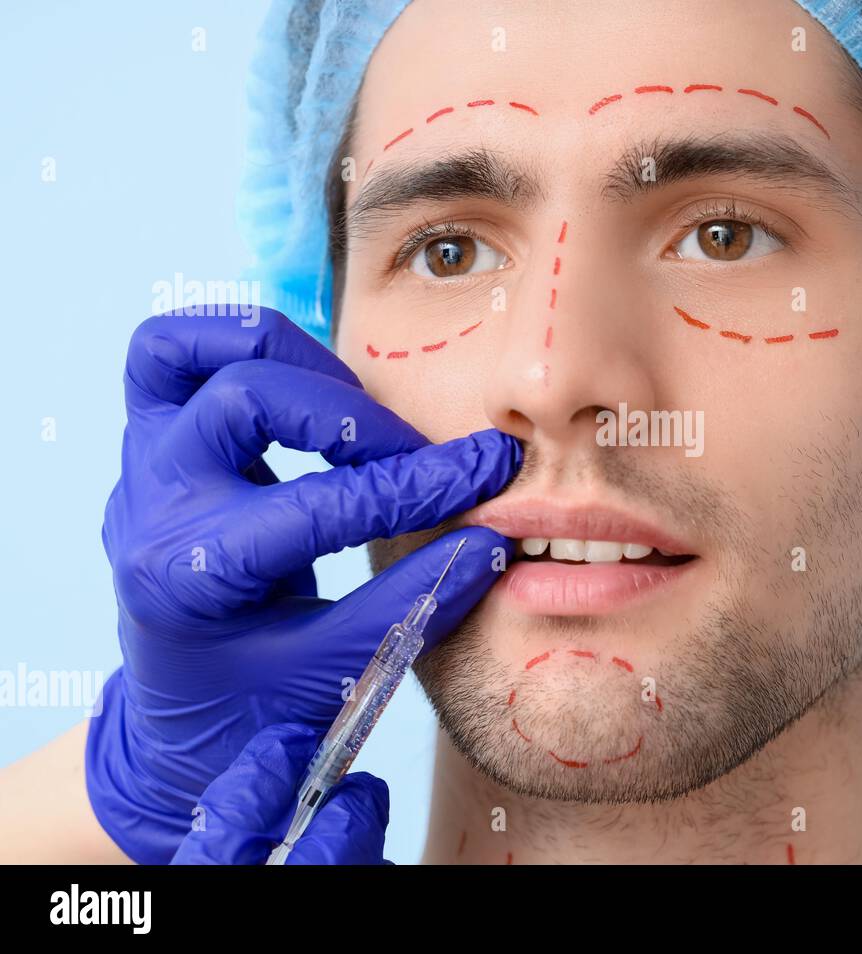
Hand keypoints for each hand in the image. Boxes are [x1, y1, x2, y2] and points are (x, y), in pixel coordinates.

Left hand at [86, 305, 518, 863]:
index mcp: (192, 579)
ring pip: (177, 352)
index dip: (418, 485)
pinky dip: (231, 351)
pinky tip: (299, 385)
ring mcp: (137, 474)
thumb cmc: (256, 711)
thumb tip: (488, 540)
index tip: (487, 468)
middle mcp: (151, 512)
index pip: (319, 506)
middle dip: (354, 418)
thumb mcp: (339, 674)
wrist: (179, 727)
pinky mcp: (145, 451)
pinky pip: (164, 361)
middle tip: (415, 451)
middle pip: (245, 399)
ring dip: (278, 356)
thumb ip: (413, 603)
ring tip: (351, 400)